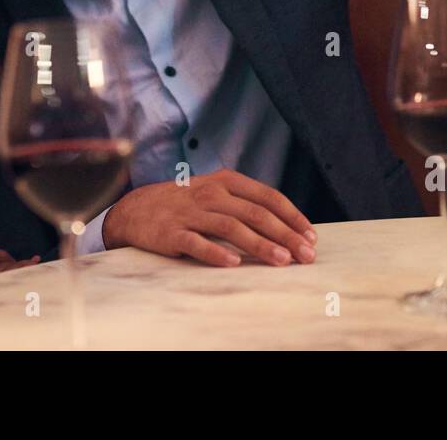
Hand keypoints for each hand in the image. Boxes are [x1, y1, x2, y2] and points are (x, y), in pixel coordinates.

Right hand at [101, 168, 317, 266]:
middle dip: (285, 235)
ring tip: (281, 261)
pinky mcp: (172, 232)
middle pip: (255, 213)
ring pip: (232, 228)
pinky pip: (197, 243)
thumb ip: (245, 203)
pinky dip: (216, 253)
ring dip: (260, 245)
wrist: (135, 209)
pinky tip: (234, 264)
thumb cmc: (185, 204)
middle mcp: (211, 194)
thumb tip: (286, 225)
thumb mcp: (215, 192)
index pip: (267, 197)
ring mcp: (191, 213)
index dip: (292, 216)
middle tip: (306, 255)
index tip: (311, 236)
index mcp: (226, 181)